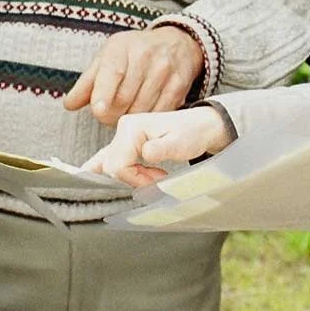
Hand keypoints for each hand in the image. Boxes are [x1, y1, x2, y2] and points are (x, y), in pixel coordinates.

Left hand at [63, 24, 203, 125]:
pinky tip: (143, 113)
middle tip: (107, 115)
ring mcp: (164, 71)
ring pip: (141, 109)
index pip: (112, 73)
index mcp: (121, 48)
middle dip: (111, 114)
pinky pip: (160, 112)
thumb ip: (87, 82)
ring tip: (124, 112)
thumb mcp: (107, 57)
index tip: (98, 110)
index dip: (103, 95)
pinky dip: (148, 119)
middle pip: (124, 98)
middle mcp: (144, 56)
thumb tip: (69, 105)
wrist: (177, 43)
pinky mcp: (179, 86)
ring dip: (129, 119)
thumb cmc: (135, 52)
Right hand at [82, 106, 231, 187]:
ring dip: (131, 177)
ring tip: (153, 176)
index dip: (134, 180)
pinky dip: (127, 173)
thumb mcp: (180, 144)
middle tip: (156, 180)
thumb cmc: (191, 134)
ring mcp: (123, 135)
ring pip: (111, 166)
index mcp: (131, 128)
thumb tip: (145, 154)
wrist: (199, 127)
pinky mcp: (126, 142)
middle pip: (111, 166)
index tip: (154, 183)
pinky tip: (143, 174)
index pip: (117, 165)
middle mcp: (123, 129)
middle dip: (133, 179)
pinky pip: (115, 162)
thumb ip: (161, 149)